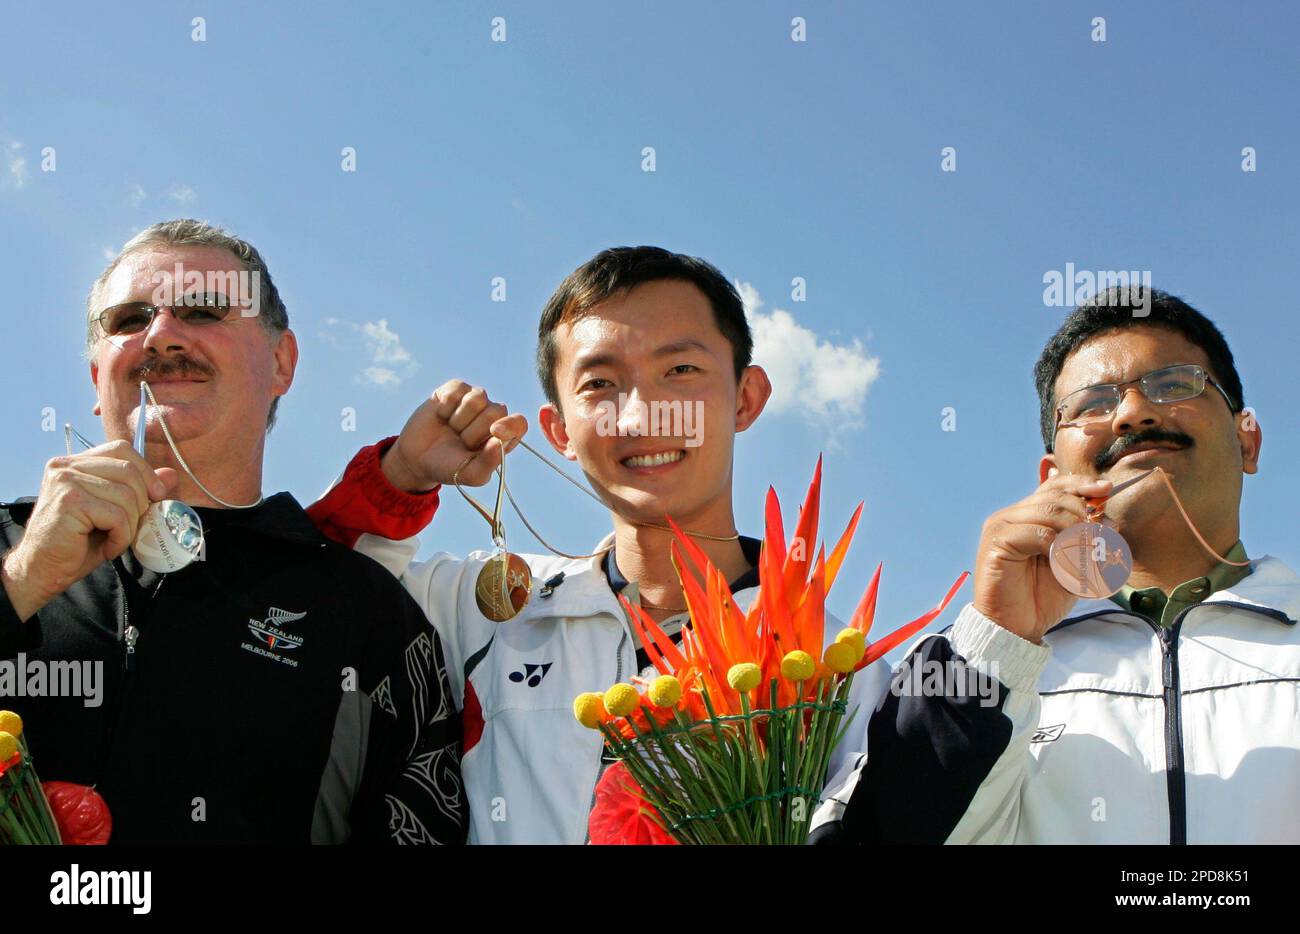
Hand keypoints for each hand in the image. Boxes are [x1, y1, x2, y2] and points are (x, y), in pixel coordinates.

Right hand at [1, 441, 179, 620]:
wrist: (43, 570)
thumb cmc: (78, 543)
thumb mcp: (115, 512)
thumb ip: (140, 491)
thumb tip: (171, 474)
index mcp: (75, 463)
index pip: (121, 449)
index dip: (145, 471)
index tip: (155, 496)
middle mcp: (66, 467)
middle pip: (129, 470)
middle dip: (140, 503)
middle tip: (130, 527)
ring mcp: (65, 482)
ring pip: (126, 495)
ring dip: (130, 525)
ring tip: (115, 540)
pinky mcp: (69, 502)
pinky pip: (117, 516)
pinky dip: (121, 537)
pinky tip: (107, 548)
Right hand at [381, 381, 527, 492]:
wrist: (418, 459)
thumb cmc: (450, 467)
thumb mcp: (471, 474)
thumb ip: (490, 461)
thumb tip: (499, 441)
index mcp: (504, 436)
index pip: (519, 423)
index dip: (510, 425)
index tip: (495, 432)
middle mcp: (493, 416)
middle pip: (496, 411)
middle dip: (474, 431)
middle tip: (462, 442)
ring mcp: (474, 401)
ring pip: (478, 398)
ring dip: (460, 419)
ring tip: (452, 429)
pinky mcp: (455, 390)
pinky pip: (458, 389)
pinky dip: (446, 406)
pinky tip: (442, 416)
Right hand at [972, 474, 1112, 643]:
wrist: (1016, 627)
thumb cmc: (1042, 597)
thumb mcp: (1072, 563)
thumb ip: (1084, 541)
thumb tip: (1107, 519)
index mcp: (1027, 516)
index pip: (1055, 486)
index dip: (1081, 484)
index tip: (1106, 490)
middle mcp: (1011, 516)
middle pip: (1055, 497)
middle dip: (1086, 514)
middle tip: (1103, 537)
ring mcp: (1001, 527)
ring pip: (1048, 512)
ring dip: (1077, 532)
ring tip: (1089, 555)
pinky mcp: (996, 543)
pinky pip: (1037, 534)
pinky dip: (1059, 548)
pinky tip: (1066, 566)